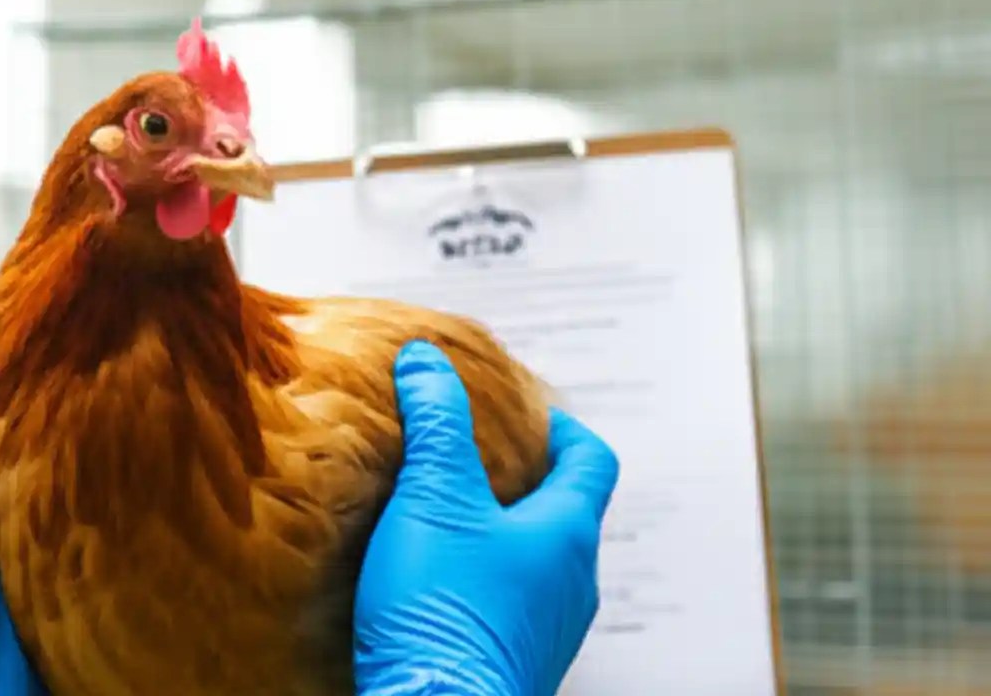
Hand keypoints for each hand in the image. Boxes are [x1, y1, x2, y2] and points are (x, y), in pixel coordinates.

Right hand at [354, 342, 619, 695]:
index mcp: (566, 534)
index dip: (567, 428)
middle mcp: (572, 584)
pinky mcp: (517, 662)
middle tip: (478, 460)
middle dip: (526, 481)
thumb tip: (426, 358)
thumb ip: (435, 423)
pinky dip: (486, 582)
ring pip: (540, 564)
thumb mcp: (434, 498)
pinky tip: (439, 584)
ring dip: (504, 536)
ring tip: (449, 520)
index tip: (533, 413)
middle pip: (566, 513)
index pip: (593, 461)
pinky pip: (513, 606)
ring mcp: (550, 629)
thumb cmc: (446, 610)